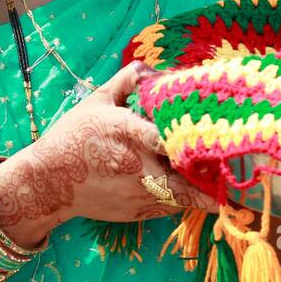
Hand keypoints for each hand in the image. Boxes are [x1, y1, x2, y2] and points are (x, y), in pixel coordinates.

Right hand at [0, 62, 214, 245]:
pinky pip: (170, 207)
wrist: (47, 183)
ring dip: (203, 192)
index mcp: (126, 132)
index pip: (164, 137)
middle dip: (210, 178)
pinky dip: (184, 199)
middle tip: (233, 171)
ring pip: (183, 197)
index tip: (216, 141)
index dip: (192, 141)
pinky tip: (194, 191)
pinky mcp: (137, 212)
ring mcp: (137, 193)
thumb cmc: (72, 137)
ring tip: (226, 186)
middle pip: (184, 178)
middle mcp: (136, 166)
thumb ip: (125, 81)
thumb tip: (151, 69)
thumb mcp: (96, 102)